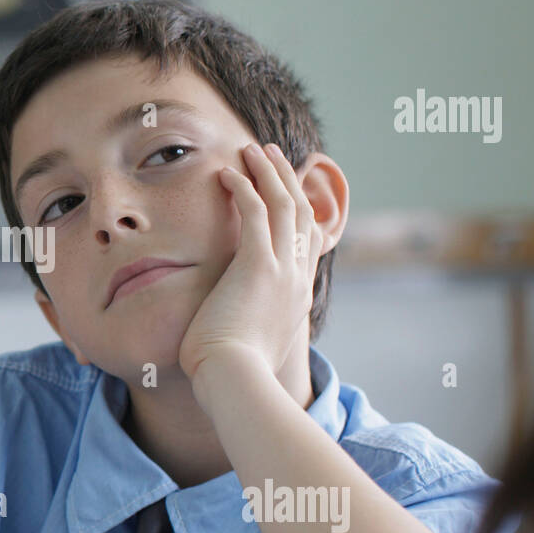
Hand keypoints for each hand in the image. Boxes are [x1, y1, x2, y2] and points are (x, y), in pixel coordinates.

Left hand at [178, 142, 323, 381]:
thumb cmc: (231, 376)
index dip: (299, 209)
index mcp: (296, 298)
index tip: (285, 189)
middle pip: (301, 213)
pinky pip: (255, 212)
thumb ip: (245, 334)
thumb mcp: (249, 350)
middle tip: (268, 154)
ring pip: (284, 204)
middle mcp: (297, 279)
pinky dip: (243, 187)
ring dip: (267, 172)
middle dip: (285, 178)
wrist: (236, 383)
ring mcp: (282, 270)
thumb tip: (226, 341)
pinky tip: (226, 173)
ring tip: (251, 149)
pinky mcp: (258, 266)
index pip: (307, 241)